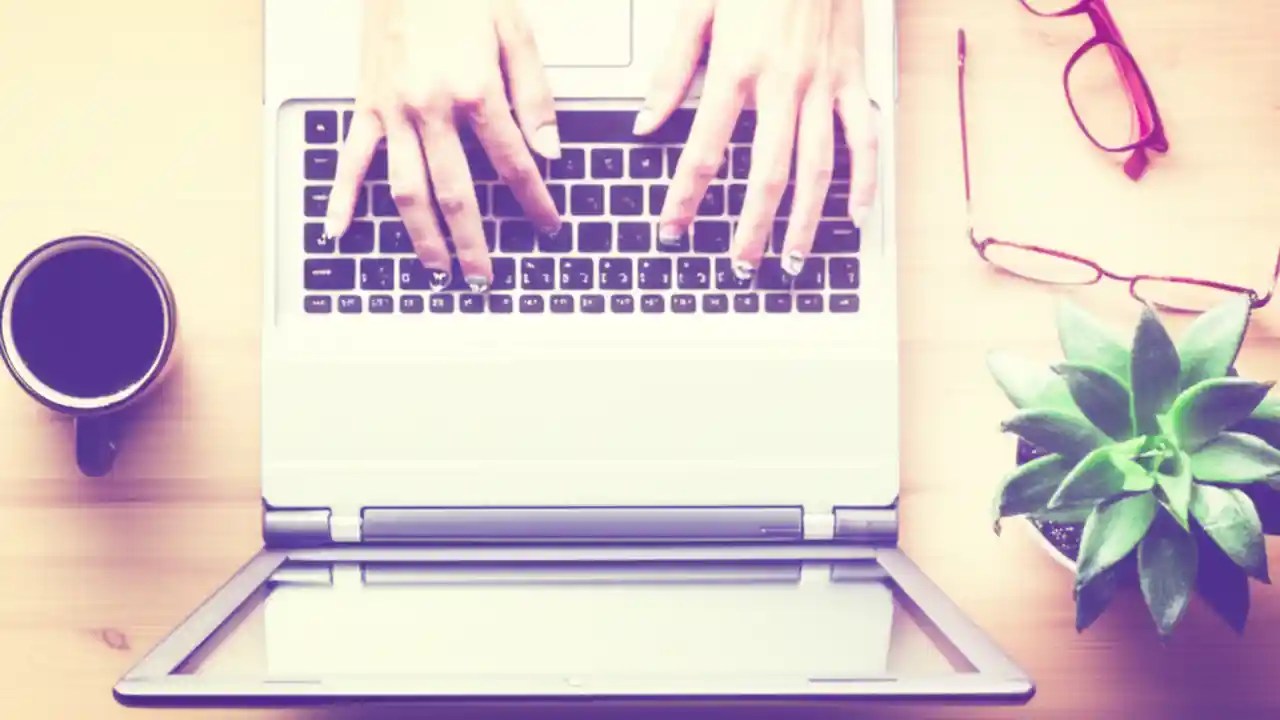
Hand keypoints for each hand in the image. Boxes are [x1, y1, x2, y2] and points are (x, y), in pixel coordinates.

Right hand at [324, 0, 561, 288]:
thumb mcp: (515, 30)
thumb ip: (535, 94)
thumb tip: (549, 149)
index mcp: (475, 90)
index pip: (513, 163)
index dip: (533, 200)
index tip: (547, 225)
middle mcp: (431, 109)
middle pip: (457, 193)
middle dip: (473, 242)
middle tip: (484, 277)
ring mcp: (393, 111)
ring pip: (408, 189)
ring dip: (423, 236)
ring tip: (437, 271)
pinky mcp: (366, 104)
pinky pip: (352, 159)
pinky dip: (343, 197)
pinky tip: (339, 231)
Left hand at [635, 0, 877, 277]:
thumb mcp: (696, 9)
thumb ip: (671, 72)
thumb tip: (646, 123)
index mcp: (736, 69)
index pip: (706, 151)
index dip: (685, 197)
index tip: (672, 229)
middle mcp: (783, 85)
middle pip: (766, 174)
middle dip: (752, 227)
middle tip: (740, 264)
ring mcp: (824, 86)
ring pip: (817, 168)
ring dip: (805, 220)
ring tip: (792, 258)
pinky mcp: (854, 80)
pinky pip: (864, 139)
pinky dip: (863, 180)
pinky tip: (855, 216)